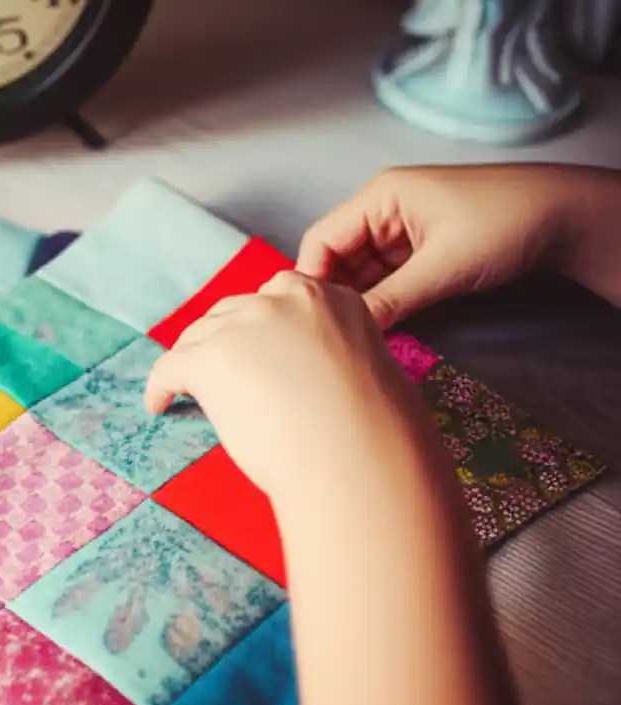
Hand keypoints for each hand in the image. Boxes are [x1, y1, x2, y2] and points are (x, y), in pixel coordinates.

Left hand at [144, 271, 446, 500]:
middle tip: (220, 374)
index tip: (252, 350)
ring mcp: (241, 325)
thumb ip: (327, 353)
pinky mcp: (209, 358)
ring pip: (198, 336)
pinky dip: (160, 387)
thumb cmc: (374, 431)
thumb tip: (298, 375)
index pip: (276, 299)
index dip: (258, 328)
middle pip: (231, 312)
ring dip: (192, 362)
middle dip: (223, 341)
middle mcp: (281, 298)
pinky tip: (158, 405)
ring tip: (186, 390)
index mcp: (326, 295)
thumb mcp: (363, 367)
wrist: (358, 456)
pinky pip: (170, 368)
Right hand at [297, 164, 615, 327]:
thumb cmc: (507, 223)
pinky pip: (385, 278)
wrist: (567, 216)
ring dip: (356, 301)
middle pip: (336, 257)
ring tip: (347, 336)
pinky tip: (375, 326)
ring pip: (360, 272)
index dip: (310, 280)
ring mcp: (401, 231)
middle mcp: (383, 210)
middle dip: (331, 294)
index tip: (307, 319)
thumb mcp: (444, 267)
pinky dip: (379, 301)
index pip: (321, 240)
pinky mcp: (419, 250)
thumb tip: (350, 330)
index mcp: (380, 197)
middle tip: (325, 335)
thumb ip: (392, 299)